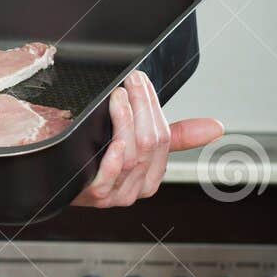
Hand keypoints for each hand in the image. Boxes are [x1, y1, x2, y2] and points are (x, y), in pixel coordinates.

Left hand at [71, 69, 224, 208]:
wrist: (59, 182)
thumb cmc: (98, 160)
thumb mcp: (138, 145)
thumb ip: (174, 135)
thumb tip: (217, 127)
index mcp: (152, 175)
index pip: (164, 137)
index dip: (153, 106)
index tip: (142, 81)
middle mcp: (137, 187)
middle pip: (150, 144)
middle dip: (142, 108)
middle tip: (131, 83)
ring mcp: (116, 193)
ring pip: (133, 155)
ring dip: (126, 122)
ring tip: (118, 98)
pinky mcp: (94, 195)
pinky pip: (110, 177)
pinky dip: (115, 157)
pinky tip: (114, 141)